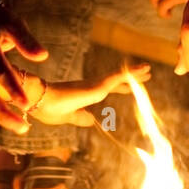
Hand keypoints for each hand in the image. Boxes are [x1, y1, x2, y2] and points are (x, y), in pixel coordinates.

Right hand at [30, 63, 151, 126]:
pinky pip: (119, 77)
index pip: (107, 88)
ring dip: (135, 73)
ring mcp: (96, 84)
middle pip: (117, 80)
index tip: (131, 87)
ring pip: (120, 77)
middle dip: (132, 78)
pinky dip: (132, 74)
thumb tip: (92, 120)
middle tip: (146, 73)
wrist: (40, 102)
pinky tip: (143, 70)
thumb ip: (80, 118)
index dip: (121, 87)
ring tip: (148, 69)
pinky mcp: (97, 86)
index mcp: (86, 93)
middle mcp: (92, 85)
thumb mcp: (68, 117)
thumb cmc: (50, 110)